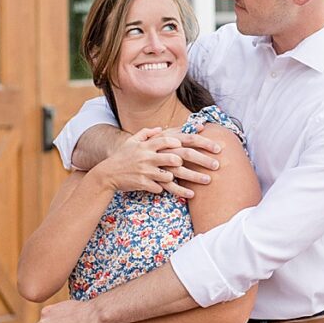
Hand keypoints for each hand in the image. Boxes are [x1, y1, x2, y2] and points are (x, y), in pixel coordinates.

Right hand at [92, 125, 222, 200]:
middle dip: (200, 161)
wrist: (107, 174)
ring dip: (190, 179)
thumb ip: (148, 133)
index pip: (176, 139)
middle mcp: (149, 155)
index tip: (212, 146)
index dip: (195, 142)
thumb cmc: (122, 157)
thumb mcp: (133, 141)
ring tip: (205, 183)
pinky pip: (162, 187)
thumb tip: (161, 128)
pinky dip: (175, 190)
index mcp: (150, 143)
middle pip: (180, 157)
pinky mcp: (143, 183)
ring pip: (172, 174)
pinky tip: (188, 194)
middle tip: (216, 165)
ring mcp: (146, 170)